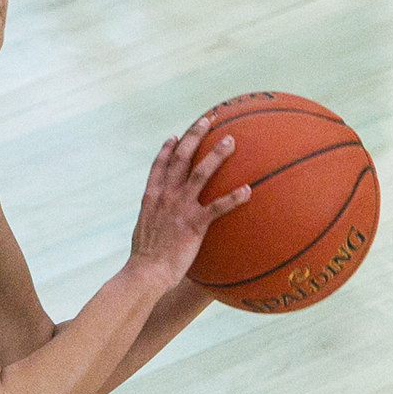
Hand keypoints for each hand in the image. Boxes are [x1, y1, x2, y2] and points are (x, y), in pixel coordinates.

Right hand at [126, 112, 249, 288]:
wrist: (145, 273)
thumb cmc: (144, 260)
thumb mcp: (143, 233)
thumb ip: (152, 221)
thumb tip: (156, 223)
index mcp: (151, 198)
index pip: (159, 166)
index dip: (168, 148)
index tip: (176, 135)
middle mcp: (165, 197)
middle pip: (181, 158)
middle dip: (194, 136)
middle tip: (207, 120)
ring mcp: (179, 208)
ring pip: (201, 174)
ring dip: (216, 155)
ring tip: (230, 140)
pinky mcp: (194, 224)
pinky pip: (218, 207)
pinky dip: (233, 197)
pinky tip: (249, 190)